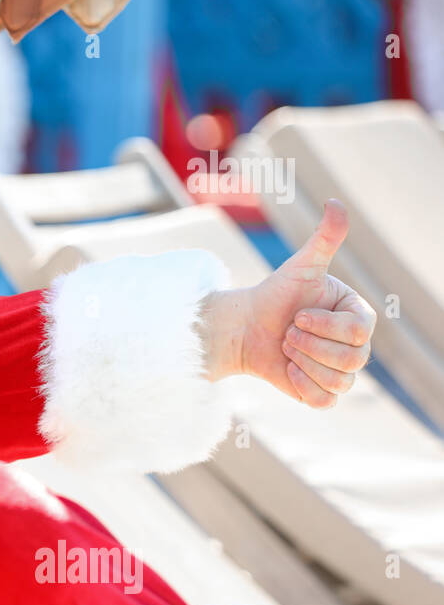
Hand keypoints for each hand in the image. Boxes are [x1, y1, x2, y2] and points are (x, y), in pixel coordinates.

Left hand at [198, 199, 375, 407]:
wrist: (246, 327)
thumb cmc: (275, 295)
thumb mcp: (299, 266)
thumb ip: (323, 239)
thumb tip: (337, 203)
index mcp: (358, 316)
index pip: (357, 332)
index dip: (322, 326)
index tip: (297, 315)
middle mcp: (357, 345)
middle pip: (351, 360)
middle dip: (308, 345)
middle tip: (287, 333)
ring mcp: (342, 371)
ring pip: (339, 381)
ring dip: (303, 364)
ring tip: (286, 348)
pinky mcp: (323, 393)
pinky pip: (325, 401)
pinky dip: (302, 387)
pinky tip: (287, 370)